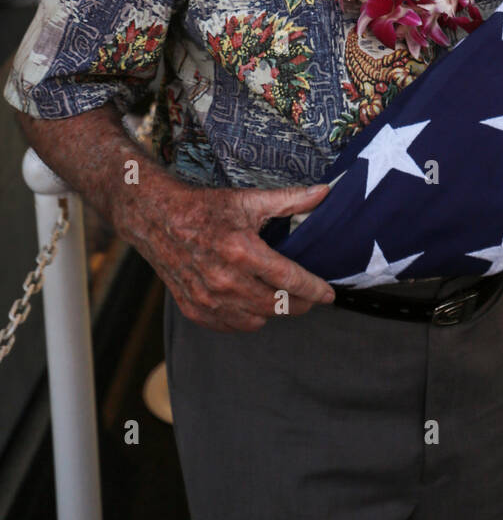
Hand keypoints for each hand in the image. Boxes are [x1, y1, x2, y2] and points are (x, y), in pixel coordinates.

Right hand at [118, 178, 334, 331]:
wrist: (157, 220)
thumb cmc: (204, 209)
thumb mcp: (248, 200)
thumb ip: (289, 200)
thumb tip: (324, 193)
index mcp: (242, 251)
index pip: (289, 280)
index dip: (314, 289)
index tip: (328, 293)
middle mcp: (225, 280)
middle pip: (277, 306)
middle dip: (299, 303)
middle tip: (309, 297)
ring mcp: (208, 299)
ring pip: (256, 320)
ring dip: (273, 312)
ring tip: (280, 297)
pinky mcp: (194, 309)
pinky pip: (231, 326)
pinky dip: (246, 319)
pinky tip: (252, 304)